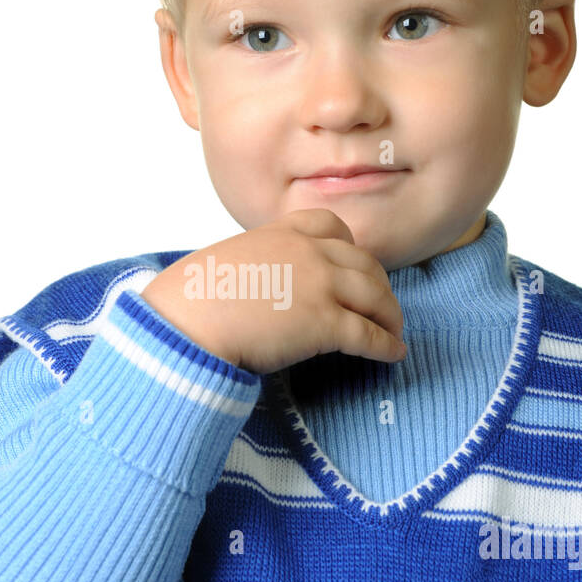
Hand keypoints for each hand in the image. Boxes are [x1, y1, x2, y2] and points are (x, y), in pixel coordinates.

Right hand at [139, 207, 406, 375]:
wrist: (187, 322)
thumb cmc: (192, 298)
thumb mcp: (227, 261)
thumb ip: (257, 265)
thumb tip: (260, 288)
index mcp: (282, 233)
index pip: (331, 226)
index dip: (350, 247)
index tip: (355, 264)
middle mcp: (309, 253)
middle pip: (364, 264)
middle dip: (379, 285)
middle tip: (383, 305)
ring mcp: (321, 286)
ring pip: (375, 296)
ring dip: (390, 315)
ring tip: (394, 330)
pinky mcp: (326, 323)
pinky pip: (369, 334)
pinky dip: (387, 345)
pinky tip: (394, 354)